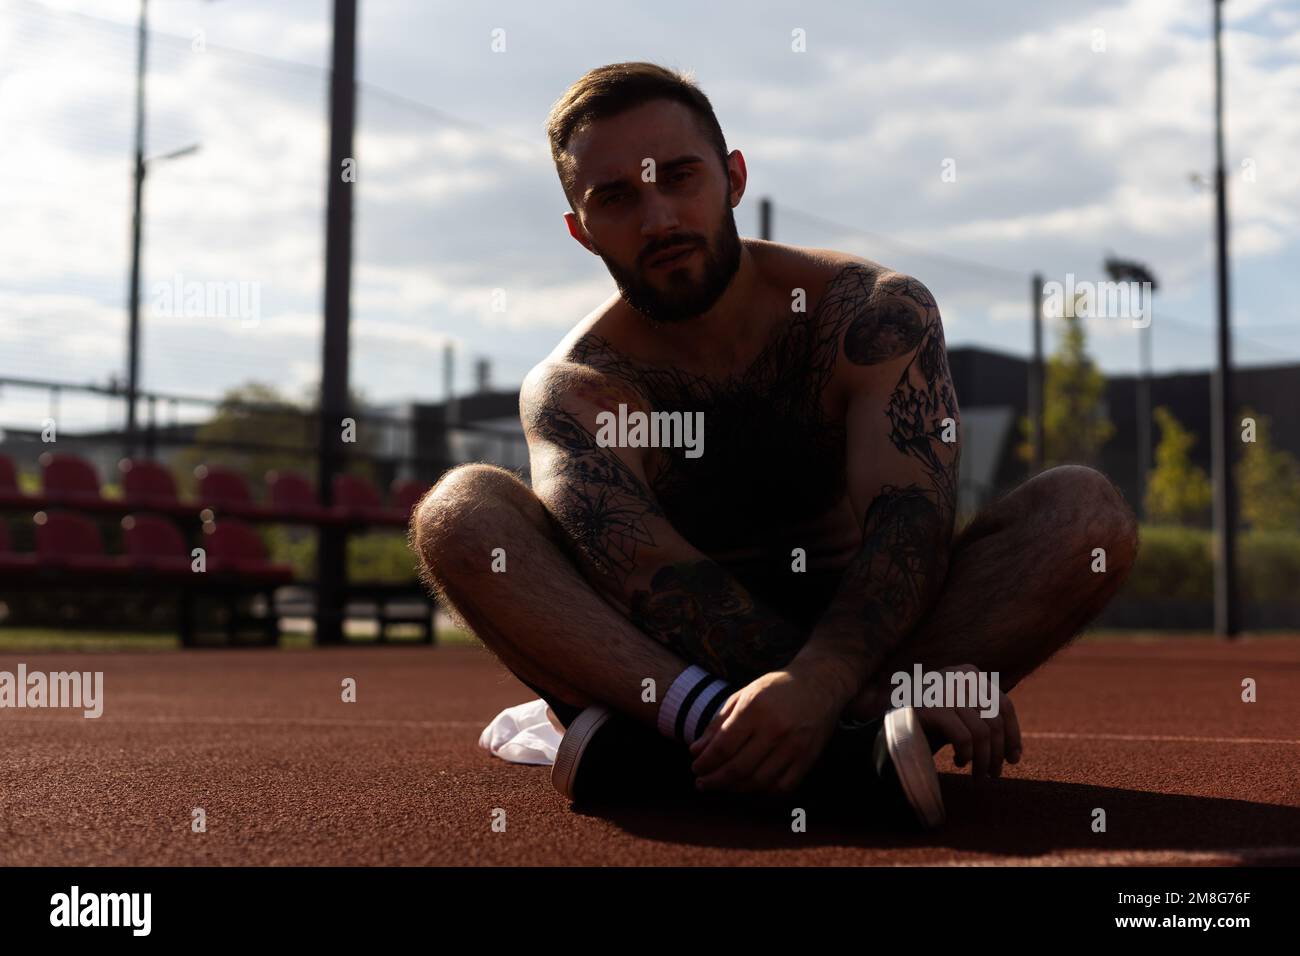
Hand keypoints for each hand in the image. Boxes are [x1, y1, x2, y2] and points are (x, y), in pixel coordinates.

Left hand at [688, 668, 844, 794]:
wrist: (821, 682)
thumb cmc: (776, 688)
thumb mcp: (743, 695)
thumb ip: (718, 723)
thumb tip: (695, 751)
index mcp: (754, 709)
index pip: (723, 746)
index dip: (705, 762)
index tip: (695, 768)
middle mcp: (775, 729)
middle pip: (738, 768)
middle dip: (715, 781)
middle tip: (702, 784)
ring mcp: (794, 745)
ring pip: (758, 782)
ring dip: (735, 790)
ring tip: (723, 786)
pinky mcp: (808, 758)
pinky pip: (782, 787)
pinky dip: (762, 794)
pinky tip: (750, 788)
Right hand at [913, 664, 1022, 777]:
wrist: (888, 724)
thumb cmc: (929, 723)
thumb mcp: (960, 715)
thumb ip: (983, 718)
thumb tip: (1014, 748)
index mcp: (969, 673)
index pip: (1004, 705)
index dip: (1013, 736)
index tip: (1014, 759)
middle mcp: (958, 675)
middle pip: (995, 721)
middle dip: (998, 753)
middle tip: (993, 774)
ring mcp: (943, 689)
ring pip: (982, 732)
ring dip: (983, 760)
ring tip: (978, 774)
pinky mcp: (931, 707)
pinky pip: (964, 737)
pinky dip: (966, 755)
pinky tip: (959, 762)